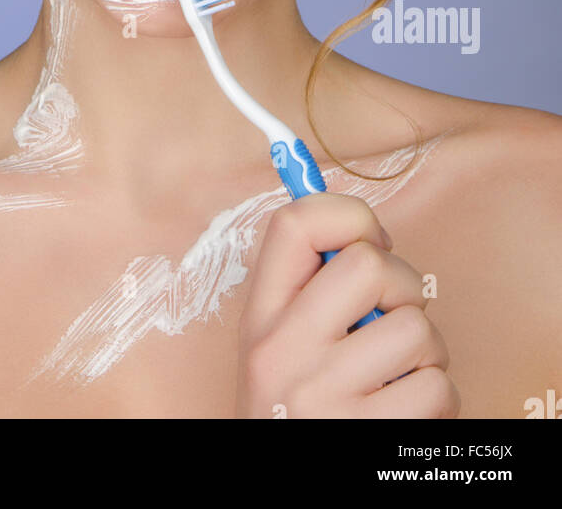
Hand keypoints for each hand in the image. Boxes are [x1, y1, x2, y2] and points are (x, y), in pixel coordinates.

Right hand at [236, 192, 458, 417]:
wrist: (281, 491)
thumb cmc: (295, 410)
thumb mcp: (277, 345)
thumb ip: (309, 290)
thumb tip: (363, 229)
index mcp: (259, 318)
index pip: (294, 224)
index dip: (347, 214)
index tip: (367, 240)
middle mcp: (282, 353)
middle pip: (369, 264)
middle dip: (401, 285)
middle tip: (389, 316)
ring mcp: (324, 398)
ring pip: (417, 328)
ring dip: (424, 351)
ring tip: (396, 375)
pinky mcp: (366, 438)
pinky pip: (436, 387)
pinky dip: (435, 400)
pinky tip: (404, 412)